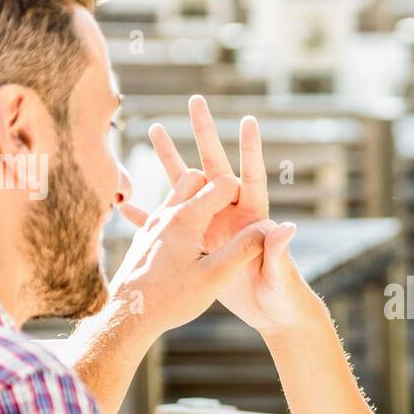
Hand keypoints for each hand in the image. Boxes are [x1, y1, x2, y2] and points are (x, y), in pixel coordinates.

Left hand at [108, 168, 274, 333]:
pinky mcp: (144, 240)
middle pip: (194, 179)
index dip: (240, 193)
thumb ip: (244, 248)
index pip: (222, 185)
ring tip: (210, 213)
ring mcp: (152, 226)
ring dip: (196, 198)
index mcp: (188, 218)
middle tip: (231, 206)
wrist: (126, 317)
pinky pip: (162, 215)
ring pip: (176, 195)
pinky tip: (177, 228)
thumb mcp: (216, 276)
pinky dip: (177, 216)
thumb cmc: (172, 299)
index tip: (248, 208)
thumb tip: (270, 227)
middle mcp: (167, 214)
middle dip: (215, 186)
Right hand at [139, 96, 318, 335]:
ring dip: (170, 159)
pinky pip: (166, 225)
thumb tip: (287, 227)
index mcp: (255, 215)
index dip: (250, 149)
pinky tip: (126, 200)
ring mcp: (212, 224)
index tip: (248, 119)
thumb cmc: (283, 295)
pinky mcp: (197, 242)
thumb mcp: (280, 276)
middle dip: (205, 134)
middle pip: (215, 167)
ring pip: (187, 185)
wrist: (271, 312)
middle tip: (196, 101)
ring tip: (155, 128)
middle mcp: (232, 212)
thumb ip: (279, 252)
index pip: (252, 176)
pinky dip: (147, 214)